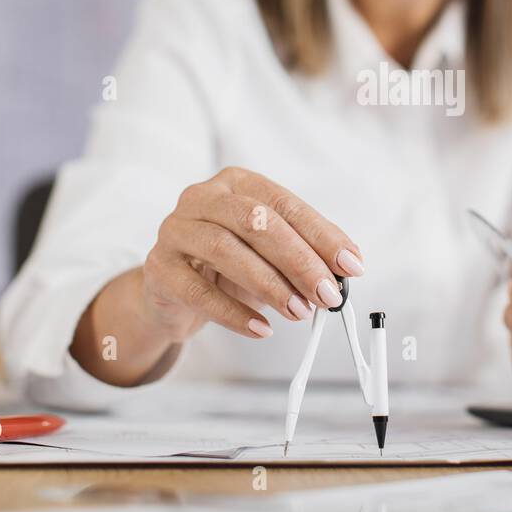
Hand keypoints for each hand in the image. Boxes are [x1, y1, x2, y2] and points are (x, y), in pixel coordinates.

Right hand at [140, 166, 363, 342]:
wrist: (174, 289)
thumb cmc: (229, 264)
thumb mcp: (269, 252)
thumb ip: (306, 253)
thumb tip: (347, 269)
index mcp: (237, 183)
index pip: (285, 205)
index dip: (321, 236)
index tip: (351, 266)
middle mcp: (202, 197)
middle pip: (256, 222)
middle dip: (299, 261)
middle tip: (327, 294)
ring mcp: (176, 230)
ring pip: (226, 251)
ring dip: (270, 286)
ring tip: (299, 312)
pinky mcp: (160, 268)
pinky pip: (198, 292)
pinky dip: (234, 313)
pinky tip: (262, 328)